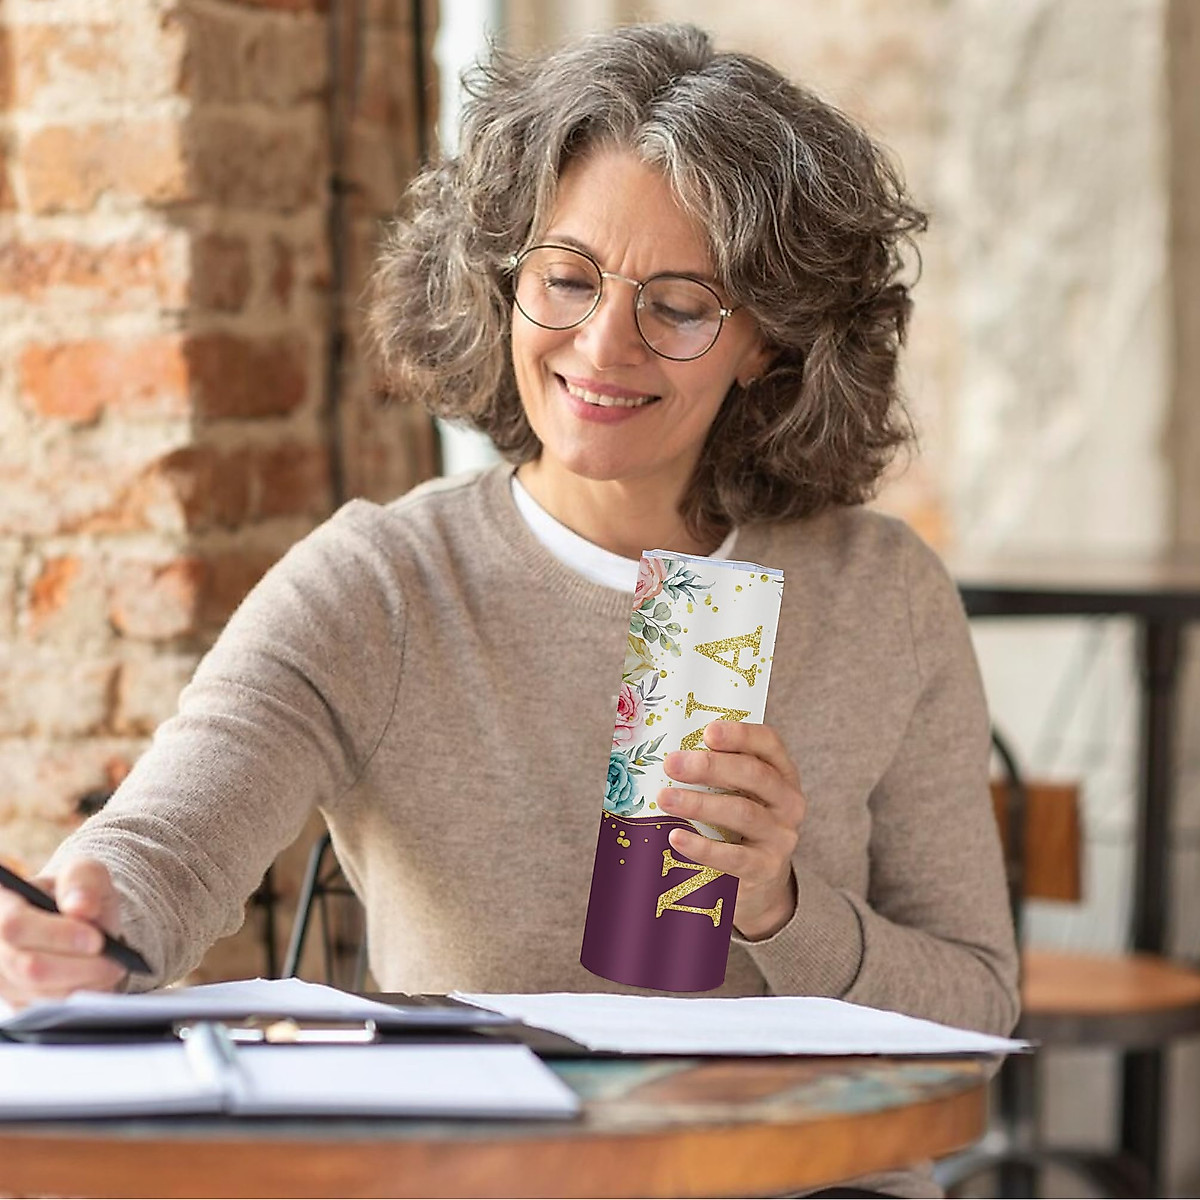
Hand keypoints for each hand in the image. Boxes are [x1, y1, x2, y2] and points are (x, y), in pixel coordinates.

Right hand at [0, 858, 128, 1007]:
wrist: (81, 919)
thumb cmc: (78, 894)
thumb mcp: (87, 873)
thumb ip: (83, 881)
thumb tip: (81, 907)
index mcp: (3, 902)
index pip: (15, 925)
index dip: (56, 935)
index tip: (96, 940)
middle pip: (29, 967)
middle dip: (80, 966)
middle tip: (115, 962)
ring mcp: (1, 976)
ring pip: (40, 994)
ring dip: (84, 983)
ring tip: (111, 968)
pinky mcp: (15, 1000)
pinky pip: (47, 1009)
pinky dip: (78, 997)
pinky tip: (96, 980)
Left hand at [658, 720, 804, 940]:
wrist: (760, 881)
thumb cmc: (738, 826)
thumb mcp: (738, 794)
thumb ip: (716, 772)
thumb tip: (667, 755)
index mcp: (782, 773)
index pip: (769, 743)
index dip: (740, 734)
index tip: (708, 732)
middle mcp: (788, 801)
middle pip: (753, 775)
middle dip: (710, 767)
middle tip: (671, 764)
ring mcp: (781, 836)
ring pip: (742, 812)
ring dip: (699, 804)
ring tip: (665, 798)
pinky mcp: (766, 868)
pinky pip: (733, 856)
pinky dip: (702, 846)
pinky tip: (676, 837)